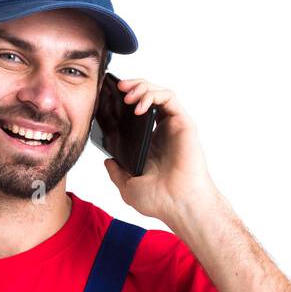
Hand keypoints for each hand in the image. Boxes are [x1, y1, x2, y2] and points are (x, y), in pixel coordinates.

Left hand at [102, 77, 221, 227]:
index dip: (124, 104)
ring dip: (141, 87)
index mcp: (150, 145)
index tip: (109, 100)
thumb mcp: (127, 187)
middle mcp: (162, 133)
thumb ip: (116, 172)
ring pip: (159, 94)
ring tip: (126, 93)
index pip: (137, 115)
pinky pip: (169, 98)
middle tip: (118, 88)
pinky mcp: (183, 123)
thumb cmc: (160, 200)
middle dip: (133, 87)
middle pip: (148, 99)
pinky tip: (139, 105)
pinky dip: (153, 95)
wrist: (178, 204)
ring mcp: (173, 127)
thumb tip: (107, 161)